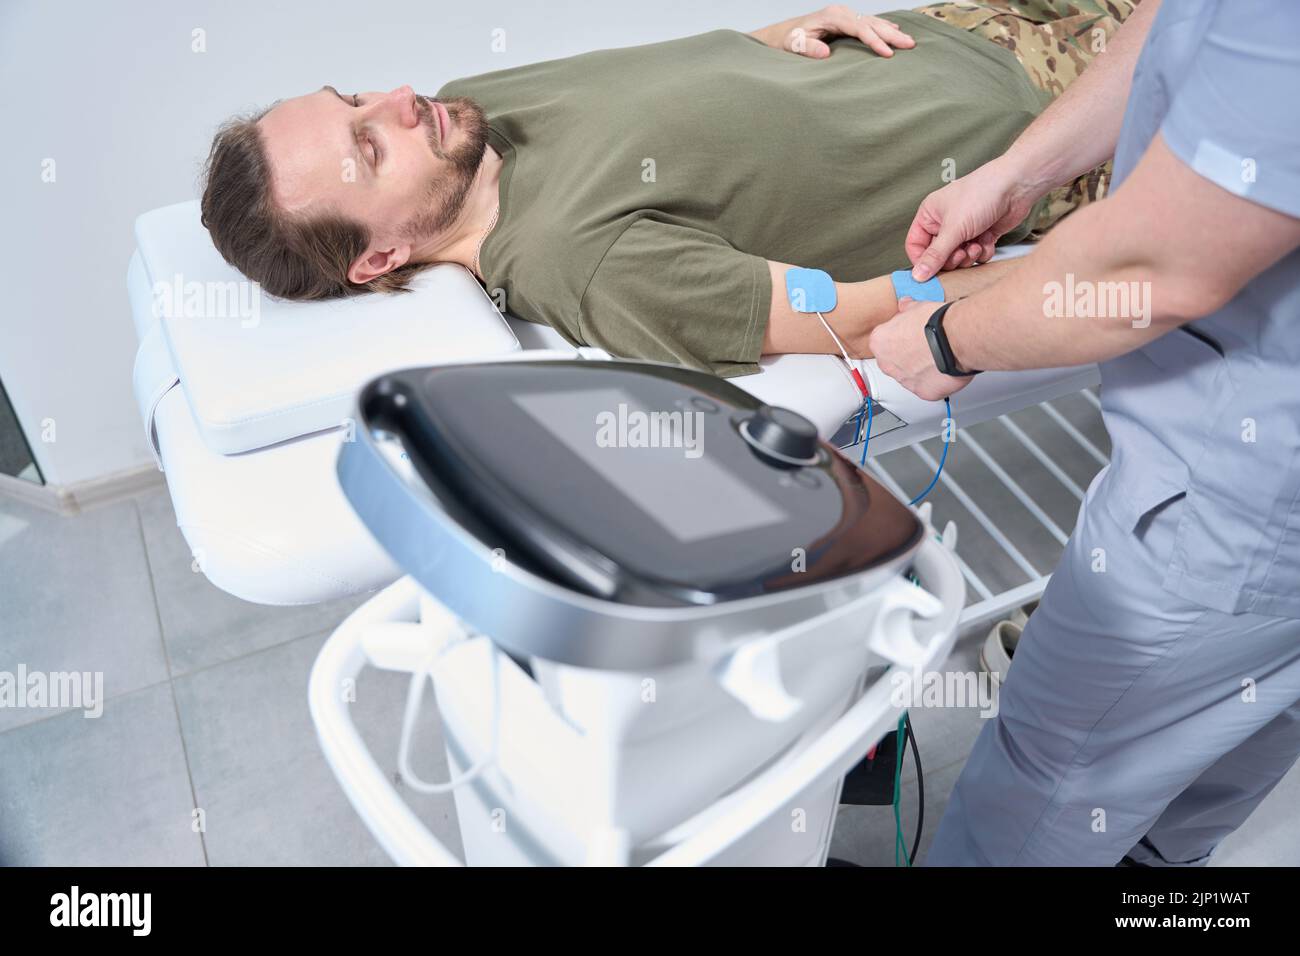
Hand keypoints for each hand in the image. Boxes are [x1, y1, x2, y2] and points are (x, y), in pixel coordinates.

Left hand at [753, 5, 915, 58]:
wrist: (784, 33)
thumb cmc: (788, 40)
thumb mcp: (793, 44)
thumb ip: (807, 48)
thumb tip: (825, 54)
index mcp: (832, 16)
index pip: (859, 28)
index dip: (874, 41)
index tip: (887, 54)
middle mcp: (841, 13)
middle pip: (870, 23)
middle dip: (891, 35)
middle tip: (910, 45)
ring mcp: (845, 16)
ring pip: (872, 23)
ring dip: (891, 32)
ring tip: (909, 42)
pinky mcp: (846, 22)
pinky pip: (868, 24)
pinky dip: (882, 28)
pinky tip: (894, 30)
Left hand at [868, 298, 970, 401]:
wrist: (956, 339)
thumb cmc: (936, 323)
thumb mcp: (917, 306)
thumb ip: (907, 309)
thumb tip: (905, 305)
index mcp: (880, 342)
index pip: (884, 341)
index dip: (900, 336)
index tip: (911, 334)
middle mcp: (887, 364)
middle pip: (894, 361)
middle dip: (907, 355)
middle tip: (924, 346)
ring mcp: (904, 380)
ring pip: (908, 376)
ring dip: (919, 369)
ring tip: (936, 357)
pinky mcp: (921, 392)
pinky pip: (925, 387)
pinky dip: (933, 380)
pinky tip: (943, 369)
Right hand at [904, 158, 1037, 280]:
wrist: (1016, 186)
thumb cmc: (980, 194)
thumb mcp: (953, 228)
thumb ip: (935, 255)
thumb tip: (918, 275)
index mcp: (930, 215)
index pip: (915, 245)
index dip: (922, 260)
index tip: (931, 272)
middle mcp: (945, 223)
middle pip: (938, 255)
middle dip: (951, 258)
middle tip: (961, 254)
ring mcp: (964, 229)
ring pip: (958, 257)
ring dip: (968, 256)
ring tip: (976, 245)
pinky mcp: (982, 234)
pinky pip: (976, 254)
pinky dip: (982, 251)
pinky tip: (988, 240)